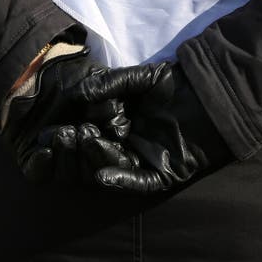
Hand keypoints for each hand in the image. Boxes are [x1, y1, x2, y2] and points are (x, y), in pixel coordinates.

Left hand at [1, 44, 133, 183]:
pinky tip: (45, 150)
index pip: (117, 160)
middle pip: (93, 174)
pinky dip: (43, 165)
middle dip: (92, 156)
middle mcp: (83, 152)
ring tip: (63, 132)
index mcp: (105, 137)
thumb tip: (119, 120)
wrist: (34, 70)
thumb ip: (114, 94)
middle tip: (85, 131)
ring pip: (69, 177)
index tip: (112, 136)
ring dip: (67, 156)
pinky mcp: (35, 160)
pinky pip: (40, 174)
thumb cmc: (70, 73)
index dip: (115, 153)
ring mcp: (59, 158)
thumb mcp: (97, 79)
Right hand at [76, 62, 232, 192]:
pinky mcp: (162, 174)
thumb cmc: (175, 85)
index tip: (49, 131)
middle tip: (63, 136)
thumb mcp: (139, 78)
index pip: (85, 135)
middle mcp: (127, 147)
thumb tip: (76, 93)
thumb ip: (110, 84)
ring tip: (84, 141)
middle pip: (93, 156)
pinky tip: (102, 175)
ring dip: (95, 159)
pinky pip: (137, 182)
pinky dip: (120, 180)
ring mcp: (144, 161)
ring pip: (111, 168)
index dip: (66, 135)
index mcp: (118, 126)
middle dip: (75, 150)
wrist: (212, 94)